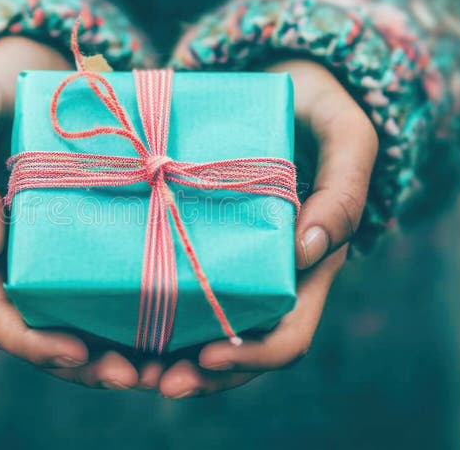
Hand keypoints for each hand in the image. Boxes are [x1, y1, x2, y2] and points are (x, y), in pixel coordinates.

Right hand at [0, 37, 139, 389]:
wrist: (38, 59)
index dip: (34, 345)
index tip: (79, 354)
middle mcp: (22, 258)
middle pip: (48, 332)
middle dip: (87, 364)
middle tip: (137, 377)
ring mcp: (61, 248)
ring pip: (85, 318)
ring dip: (120, 351)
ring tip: (165, 365)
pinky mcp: (97, 229)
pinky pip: (115, 280)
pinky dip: (140, 309)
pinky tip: (178, 316)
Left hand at [148, 60, 377, 397]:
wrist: (281, 79)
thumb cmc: (317, 105)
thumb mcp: (345, 133)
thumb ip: (344, 185)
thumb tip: (310, 250)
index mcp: (308, 265)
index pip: (287, 335)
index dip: (250, 358)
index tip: (206, 358)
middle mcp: (270, 275)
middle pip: (238, 349)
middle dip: (197, 374)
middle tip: (147, 380)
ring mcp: (233, 260)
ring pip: (204, 330)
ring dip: (167, 358)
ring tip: (123, 367)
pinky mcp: (200, 238)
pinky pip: (177, 288)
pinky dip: (151, 313)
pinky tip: (113, 319)